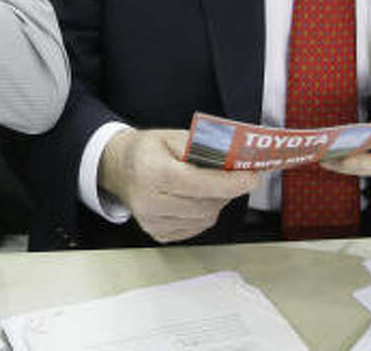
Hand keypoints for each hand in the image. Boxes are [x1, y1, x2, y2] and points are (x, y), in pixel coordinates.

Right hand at [98, 129, 259, 242]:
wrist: (119, 169)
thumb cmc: (145, 150)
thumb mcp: (172, 136)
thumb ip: (202, 147)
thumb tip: (234, 159)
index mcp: (151, 172)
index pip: (197, 183)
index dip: (229, 182)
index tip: (251, 178)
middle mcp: (149, 202)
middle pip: (205, 204)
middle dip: (227, 190)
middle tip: (236, 176)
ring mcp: (153, 222)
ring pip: (204, 219)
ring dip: (216, 202)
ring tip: (210, 185)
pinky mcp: (159, 234)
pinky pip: (196, 228)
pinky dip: (204, 213)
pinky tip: (196, 198)